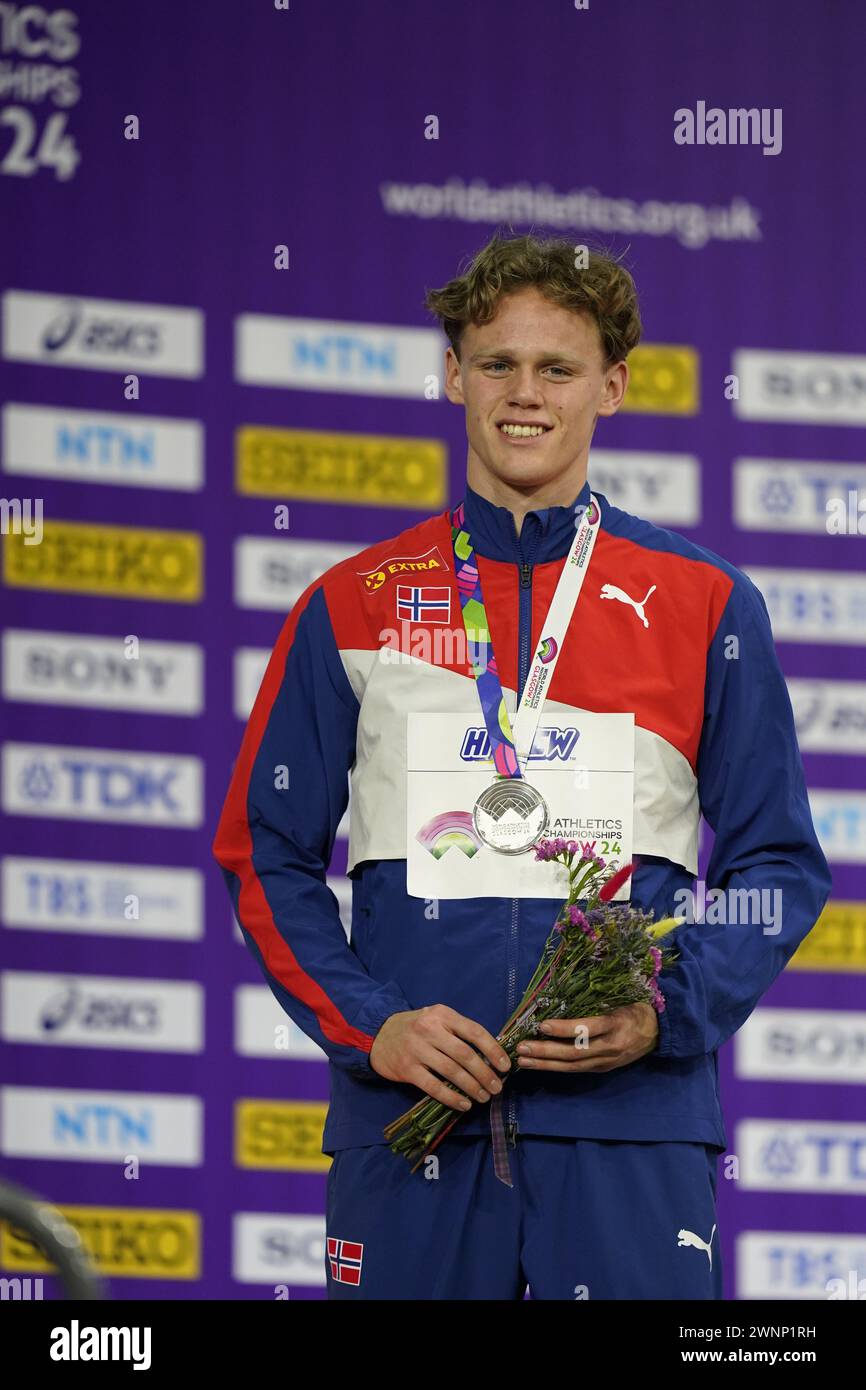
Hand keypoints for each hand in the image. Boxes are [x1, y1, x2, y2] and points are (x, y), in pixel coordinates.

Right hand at [369, 1004, 511, 1109]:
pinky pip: (434, 1086)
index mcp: (442, 1015)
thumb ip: (458, 1030)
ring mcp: (417, 1049)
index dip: (493, 1049)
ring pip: (451, 1071)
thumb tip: (490, 1053)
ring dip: (472, 1087)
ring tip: (484, 1097)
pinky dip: (452, 1097)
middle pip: (465, 1054)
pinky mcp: (407, 1069)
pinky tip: (464, 1104)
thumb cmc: (416, 1027)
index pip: (474, 1031)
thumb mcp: (437, 1018)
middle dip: (485, 1073)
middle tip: (497, 1087)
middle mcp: (430, 1030)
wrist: (378, 1034)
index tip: (505, 1066)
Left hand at [515, 1002, 658, 1072]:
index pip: (586, 1029)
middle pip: (574, 1052)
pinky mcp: (604, 1068)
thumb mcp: (620, 999)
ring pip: (573, 1065)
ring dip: (546, 1063)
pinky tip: (540, 1064)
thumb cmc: (635, 1008)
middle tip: (522, 1048)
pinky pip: (577, 1069)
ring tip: (523, 1060)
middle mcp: (610, 1046)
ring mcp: (607, 1060)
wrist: (659, 1031)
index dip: (564, 1028)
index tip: (542, 1024)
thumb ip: (597, 1003)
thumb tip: (562, 996)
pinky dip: (556, 1067)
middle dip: (546, 1051)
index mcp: (616, 1024)